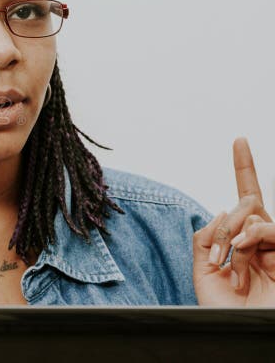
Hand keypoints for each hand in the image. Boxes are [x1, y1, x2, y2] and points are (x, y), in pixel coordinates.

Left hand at [193, 137, 274, 305]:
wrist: (237, 332)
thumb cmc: (223, 310)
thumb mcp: (203, 273)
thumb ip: (205, 239)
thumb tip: (222, 210)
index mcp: (242, 242)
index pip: (244, 200)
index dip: (244, 169)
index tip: (239, 140)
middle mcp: (263, 241)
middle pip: (246, 205)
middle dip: (226, 225)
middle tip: (219, 257)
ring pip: (255, 216)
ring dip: (235, 237)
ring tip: (230, 266)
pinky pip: (270, 229)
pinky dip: (253, 237)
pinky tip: (243, 252)